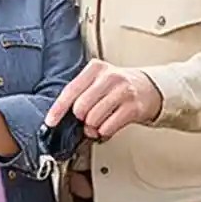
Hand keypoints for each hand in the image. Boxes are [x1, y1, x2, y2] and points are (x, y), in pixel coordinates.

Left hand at [44, 59, 161, 139]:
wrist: (150, 87)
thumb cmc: (118, 86)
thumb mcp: (97, 81)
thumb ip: (80, 94)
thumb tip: (61, 115)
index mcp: (95, 69)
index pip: (70, 90)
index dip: (58, 109)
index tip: (51, 122)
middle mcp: (109, 77)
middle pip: (81, 107)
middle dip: (80, 119)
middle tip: (86, 120)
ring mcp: (123, 91)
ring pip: (93, 118)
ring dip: (92, 128)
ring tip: (97, 125)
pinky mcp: (134, 107)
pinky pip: (108, 127)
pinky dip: (104, 132)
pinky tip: (106, 128)